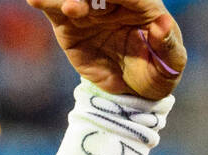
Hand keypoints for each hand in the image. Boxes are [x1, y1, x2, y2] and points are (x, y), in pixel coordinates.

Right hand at [27, 0, 186, 98]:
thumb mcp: (171, 63)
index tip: (105, 1)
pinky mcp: (69, 23)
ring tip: (58, 4)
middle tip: (74, 5)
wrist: (135, 92)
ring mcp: (89, 9)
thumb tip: (162, 25)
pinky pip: (55, 8)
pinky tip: (35, 0)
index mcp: (141, 1)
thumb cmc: (158, 71)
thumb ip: (169, 46)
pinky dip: (45, 2)